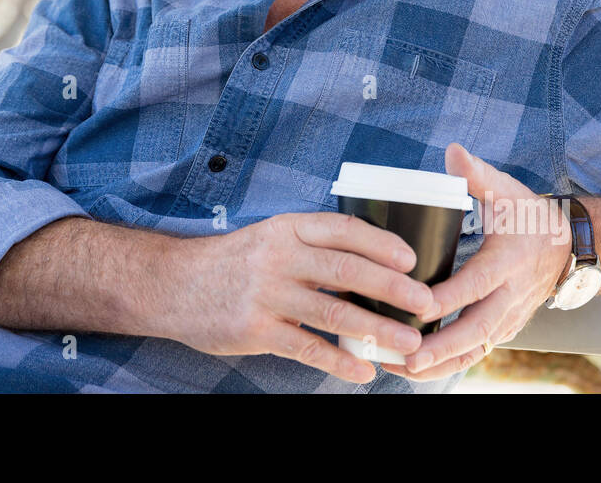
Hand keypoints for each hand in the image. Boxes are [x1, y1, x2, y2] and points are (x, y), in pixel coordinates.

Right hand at [166, 211, 436, 383]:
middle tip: (427, 303)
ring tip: (409, 343)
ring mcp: (267, 294)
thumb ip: (312, 246)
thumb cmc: (233, 261)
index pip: (343, 230)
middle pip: (346, 269)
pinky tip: (363, 372)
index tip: (412, 259)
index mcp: (287, 229)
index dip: (381, 243)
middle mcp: (278, 257)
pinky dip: (340, 361)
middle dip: (392, 288)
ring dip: (377, 329)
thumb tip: (371, 263)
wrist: (172, 283)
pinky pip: (307, 347)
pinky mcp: (256, 329)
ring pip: (333, 311)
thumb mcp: (270, 238)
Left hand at [380, 142, 572, 382]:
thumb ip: (477, 174)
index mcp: (508, 260)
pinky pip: (476, 351)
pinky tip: (414, 371)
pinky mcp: (503, 329)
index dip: (448, 297)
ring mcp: (509, 317)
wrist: (567, 245)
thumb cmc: (528, 215)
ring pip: (476, 348)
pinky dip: (448, 365)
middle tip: (407, 356)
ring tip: (400, 369)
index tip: (417, 305)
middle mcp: (510, 295)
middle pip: (477, 328)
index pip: (476, 283)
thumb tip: (452, 152)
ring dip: (441, 364)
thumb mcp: (506, 189)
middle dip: (442, 346)